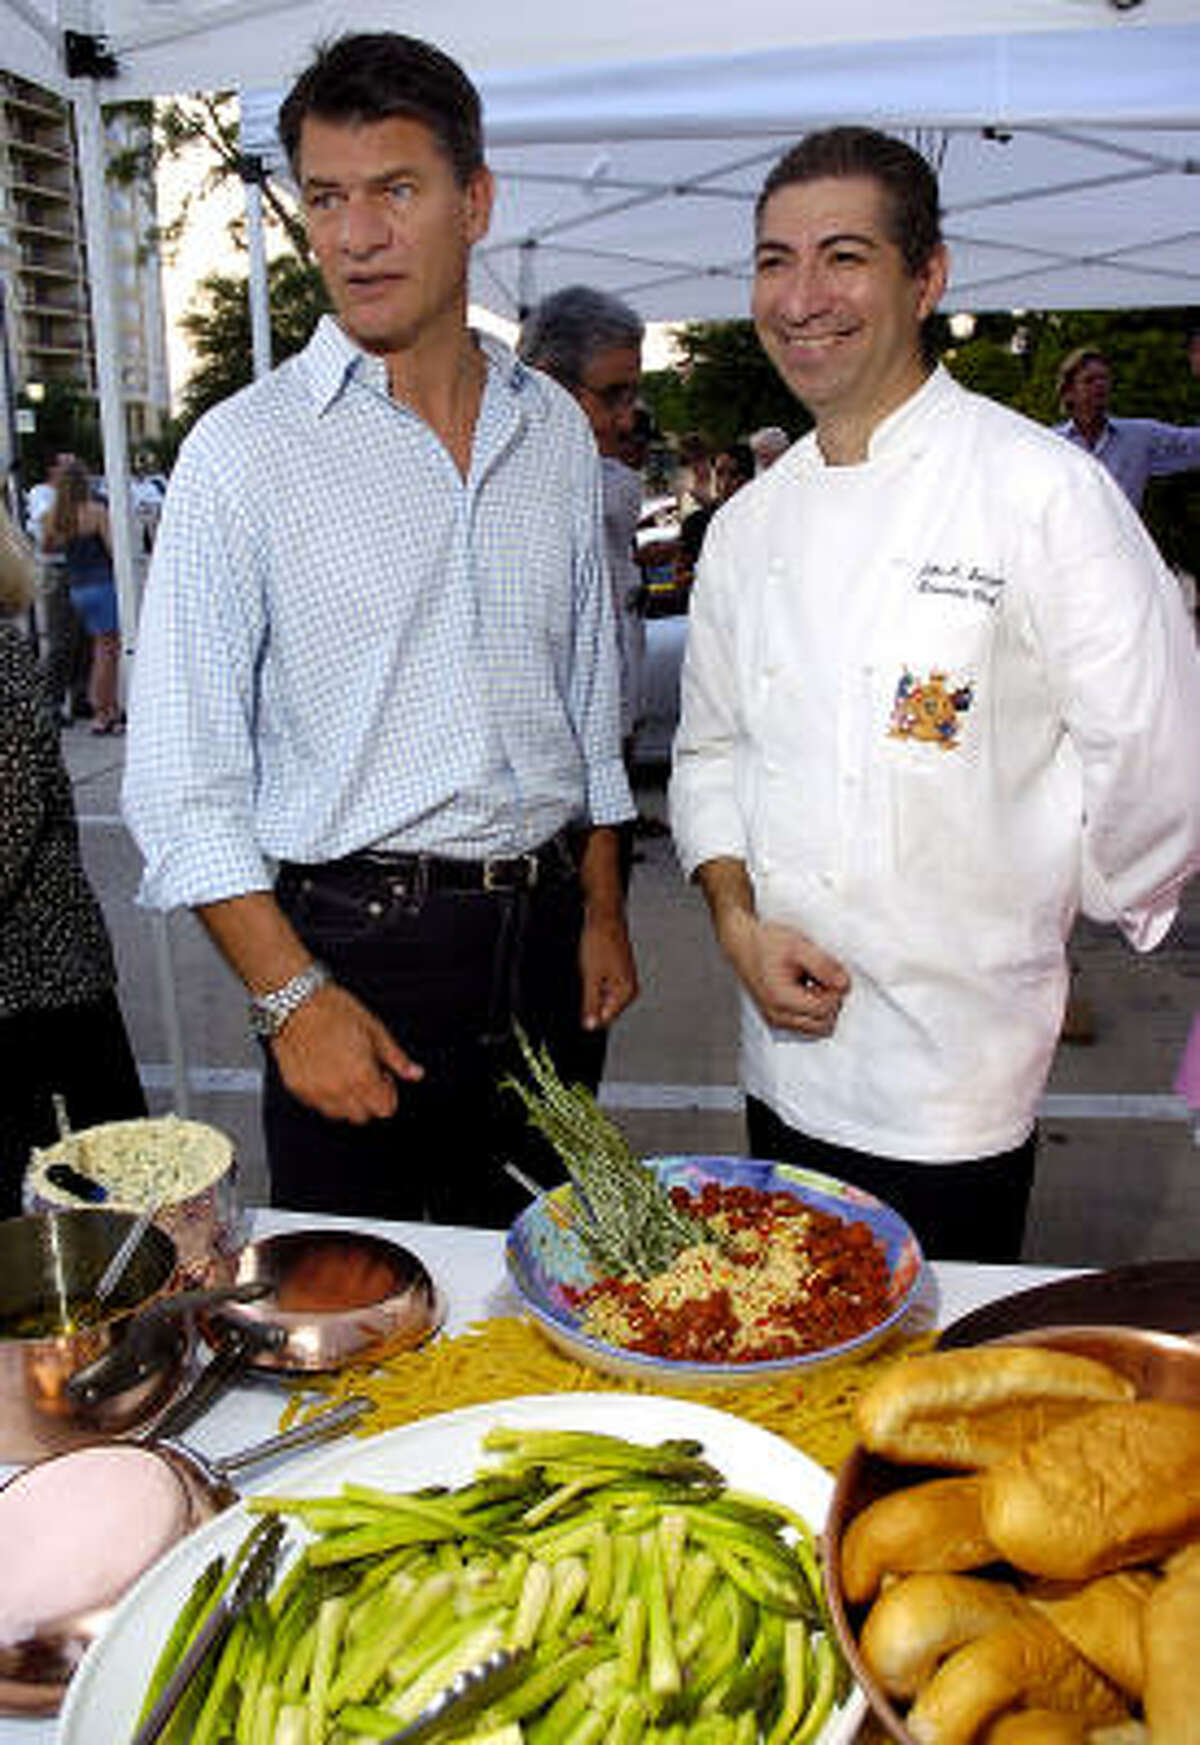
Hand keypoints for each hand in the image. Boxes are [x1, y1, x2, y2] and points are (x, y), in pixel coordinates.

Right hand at [271, 982, 422, 1121]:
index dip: (389, 1094)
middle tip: (366, 1074)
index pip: (384, 1110)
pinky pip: (317, 1105)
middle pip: (362, 1116)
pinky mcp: (297, 1088)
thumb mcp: (374, 1029)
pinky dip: (325, 1095)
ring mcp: (315, 1091)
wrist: (295, 1001)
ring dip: (347, 1101)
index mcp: (361, 1076)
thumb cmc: (333, 1009)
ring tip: (345, 1072)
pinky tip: (326, 1072)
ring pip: (339, 1115)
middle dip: (369, 1100)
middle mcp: (337, 1089)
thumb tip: (416, 1073)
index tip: (384, 1078)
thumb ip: (397, 1058)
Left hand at [579, 911, 638, 1030]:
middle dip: (592, 1002)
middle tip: (585, 982)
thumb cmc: (600, 941)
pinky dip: (594, 981)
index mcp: (627, 992)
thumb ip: (591, 1004)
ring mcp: (625, 980)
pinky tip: (590, 968)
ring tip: (589, 971)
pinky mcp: (618, 971)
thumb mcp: (590, 978)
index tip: (579, 1010)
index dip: (590, 1017)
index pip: (607, 1019)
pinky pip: (604, 985)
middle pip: (606, 1009)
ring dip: (592, 990)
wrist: (604, 917)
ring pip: (603, 997)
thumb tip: (590, 1025)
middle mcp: (630, 988)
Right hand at [721, 912, 849, 1036]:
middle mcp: (777, 1016)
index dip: (836, 992)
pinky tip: (805, 989)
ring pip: (816, 1028)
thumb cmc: (768, 942)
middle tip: (823, 978)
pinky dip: (812, 1010)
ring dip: (822, 1008)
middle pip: (823, 1026)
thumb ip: (824, 966)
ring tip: (812, 982)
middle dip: (830, 1003)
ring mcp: (776, 1021)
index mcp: (781, 999)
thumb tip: (845, 985)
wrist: (742, 944)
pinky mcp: (777, 1019)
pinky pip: (806, 1025)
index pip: (825, 1010)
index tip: (832, 973)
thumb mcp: (799, 946)